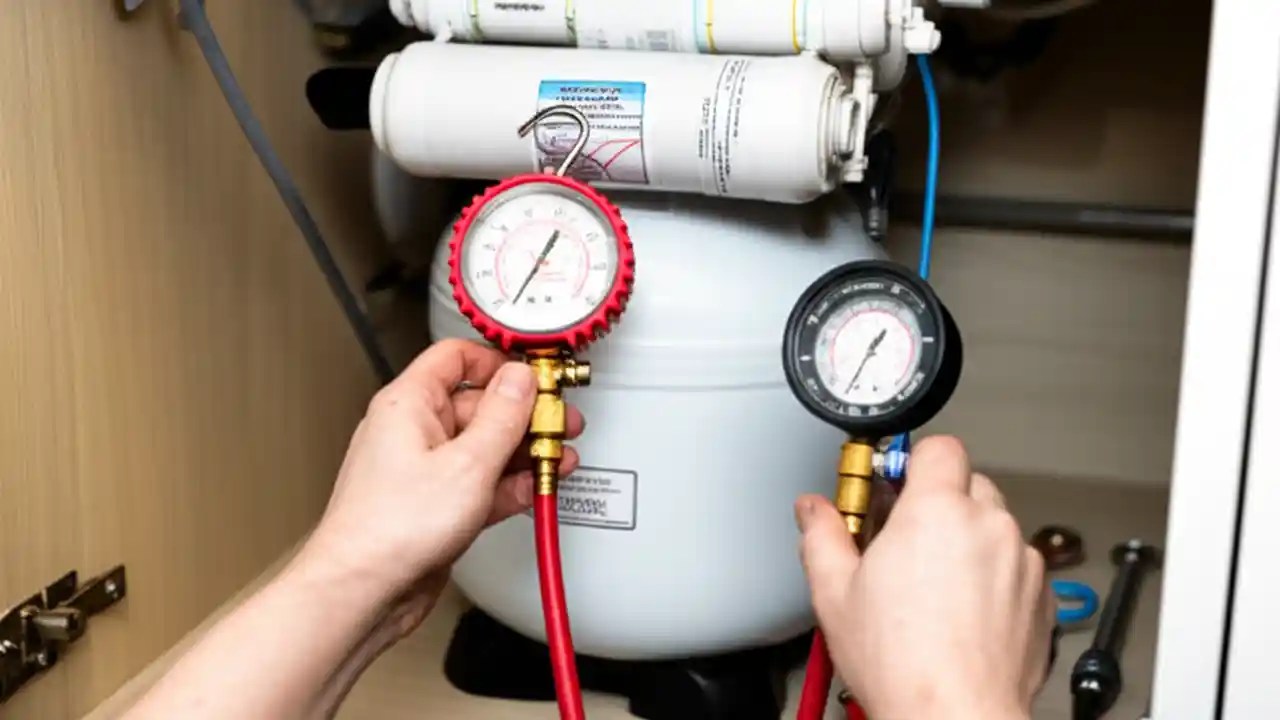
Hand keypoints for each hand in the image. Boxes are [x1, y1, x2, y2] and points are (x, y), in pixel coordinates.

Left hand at [298, 339, 582, 626]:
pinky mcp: (435, 506)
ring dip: (525, 452)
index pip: (457, 357)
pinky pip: (480, 483)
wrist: (362, 592)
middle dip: (525, 414)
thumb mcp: (467, 463)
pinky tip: (536, 489)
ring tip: (559, 457)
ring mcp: (424, 470)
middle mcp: (413, 432)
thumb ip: (503, 416)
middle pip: (479, 404)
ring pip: (484, 447)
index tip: (537, 374)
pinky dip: (510, 485)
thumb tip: (522, 378)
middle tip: (560, 422)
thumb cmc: (390, 529)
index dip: (500, 361)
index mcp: (409, 404)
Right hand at [796, 436, 1053, 719]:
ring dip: (968, 540)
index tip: (891, 486)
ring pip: (993, 526)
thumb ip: (822, 535)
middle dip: (937, 503)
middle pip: (967, 483)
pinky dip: (994, 577)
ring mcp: (1021, 560)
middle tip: (904, 540)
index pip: (937, 447)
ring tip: (935, 587)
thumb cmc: (901, 662)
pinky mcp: (1042, 595)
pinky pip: (1016, 565)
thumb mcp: (834, 592)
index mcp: (935, 510)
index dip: (912, 461)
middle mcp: (987, 525)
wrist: (955, 716)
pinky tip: (963, 613)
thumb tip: (813, 509)